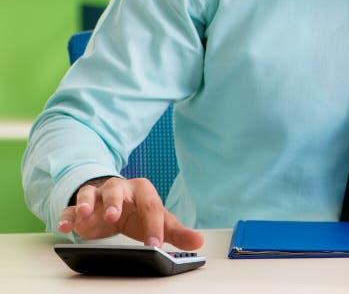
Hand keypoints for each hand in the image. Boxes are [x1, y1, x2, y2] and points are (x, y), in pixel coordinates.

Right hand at [57, 176, 203, 249]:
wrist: (114, 205)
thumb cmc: (138, 212)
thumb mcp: (157, 220)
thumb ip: (176, 232)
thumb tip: (198, 242)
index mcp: (142, 191)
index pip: (150, 206)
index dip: (154, 225)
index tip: (155, 244)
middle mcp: (119, 189)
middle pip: (116, 190)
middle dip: (114, 202)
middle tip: (113, 216)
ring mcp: (97, 196)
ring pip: (91, 193)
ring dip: (87, 203)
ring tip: (85, 214)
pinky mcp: (79, 207)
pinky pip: (70, 209)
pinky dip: (67, 216)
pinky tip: (65, 226)